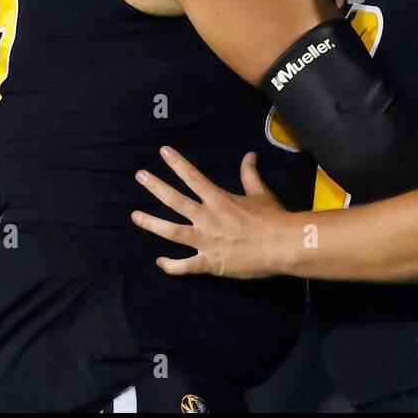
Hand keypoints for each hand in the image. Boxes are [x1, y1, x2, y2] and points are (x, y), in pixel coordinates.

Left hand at [131, 146, 296, 278]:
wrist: (283, 246)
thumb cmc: (273, 218)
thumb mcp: (261, 193)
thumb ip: (250, 175)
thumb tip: (249, 155)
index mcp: (218, 200)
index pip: (193, 176)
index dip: (177, 163)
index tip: (163, 151)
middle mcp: (207, 218)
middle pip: (175, 200)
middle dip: (155, 186)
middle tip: (139, 175)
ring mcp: (206, 242)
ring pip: (172, 232)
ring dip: (152, 224)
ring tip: (135, 216)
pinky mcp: (209, 263)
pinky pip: (185, 266)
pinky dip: (170, 266)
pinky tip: (159, 262)